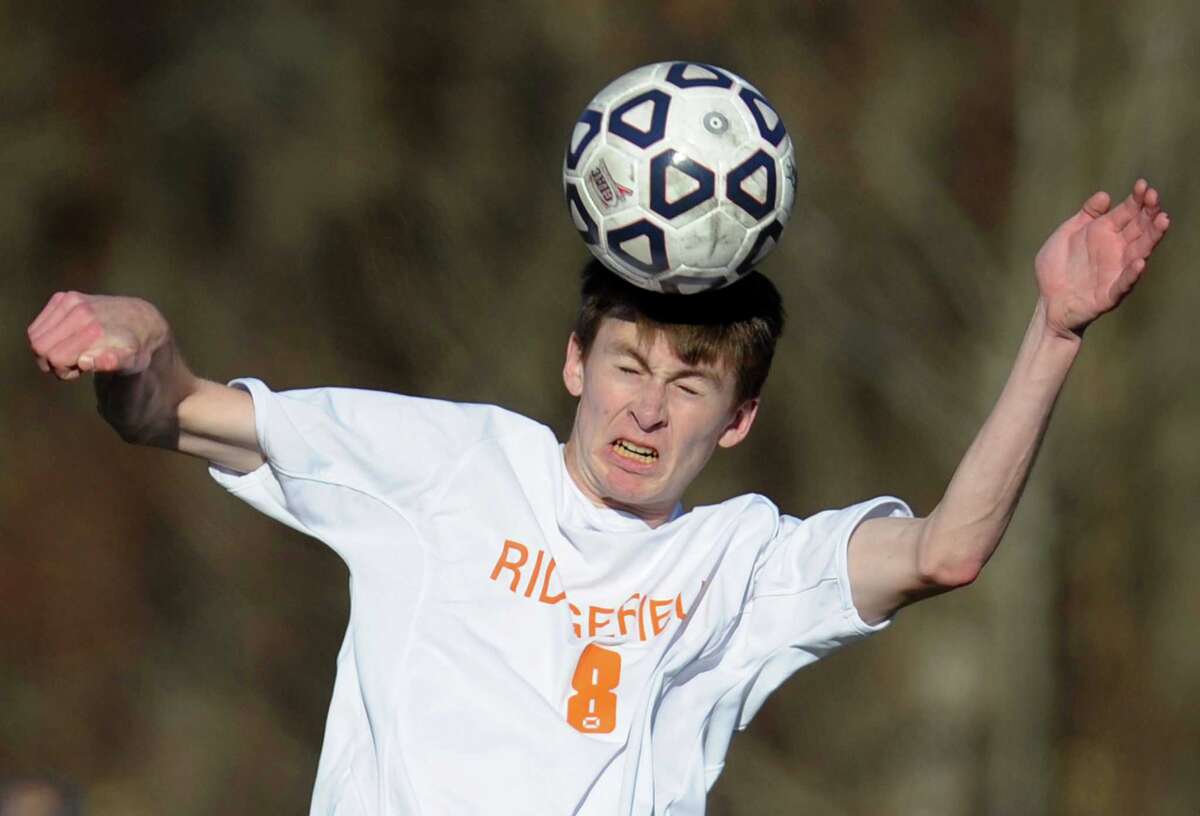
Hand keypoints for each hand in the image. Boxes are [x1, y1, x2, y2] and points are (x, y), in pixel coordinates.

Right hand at [27, 292, 168, 380]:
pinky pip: (38, 323)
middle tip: (72, 362)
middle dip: (51, 361)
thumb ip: (112, 363)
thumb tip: (84, 361)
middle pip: (39, 346)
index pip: (54, 357)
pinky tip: (67, 338)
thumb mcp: (133, 361)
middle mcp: (81, 311)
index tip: (79, 370)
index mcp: (94, 330)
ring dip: (48, 348)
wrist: (141, 319)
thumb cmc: (135, 347)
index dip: (63, 370)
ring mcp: (71, 300)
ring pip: (34, 335)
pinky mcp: (64, 296)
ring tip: (71, 350)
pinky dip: (46, 335)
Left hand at [1035, 179, 1169, 338]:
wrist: (1049, 303)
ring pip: (1140, 252)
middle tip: (1154, 197)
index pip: (1127, 212)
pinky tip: (1139, 262)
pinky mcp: (1109, 293)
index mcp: (1104, 233)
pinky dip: (1132, 273)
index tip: (1142, 185)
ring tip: (1162, 220)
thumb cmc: (1058, 268)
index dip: (1136, 199)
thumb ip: (1085, 215)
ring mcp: (1115, 270)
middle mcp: (1115, 249)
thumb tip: (1105, 195)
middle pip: (1139, 228)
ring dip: (1152, 237)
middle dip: (1149, 212)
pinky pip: (1123, 283)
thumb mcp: (1065, 235)